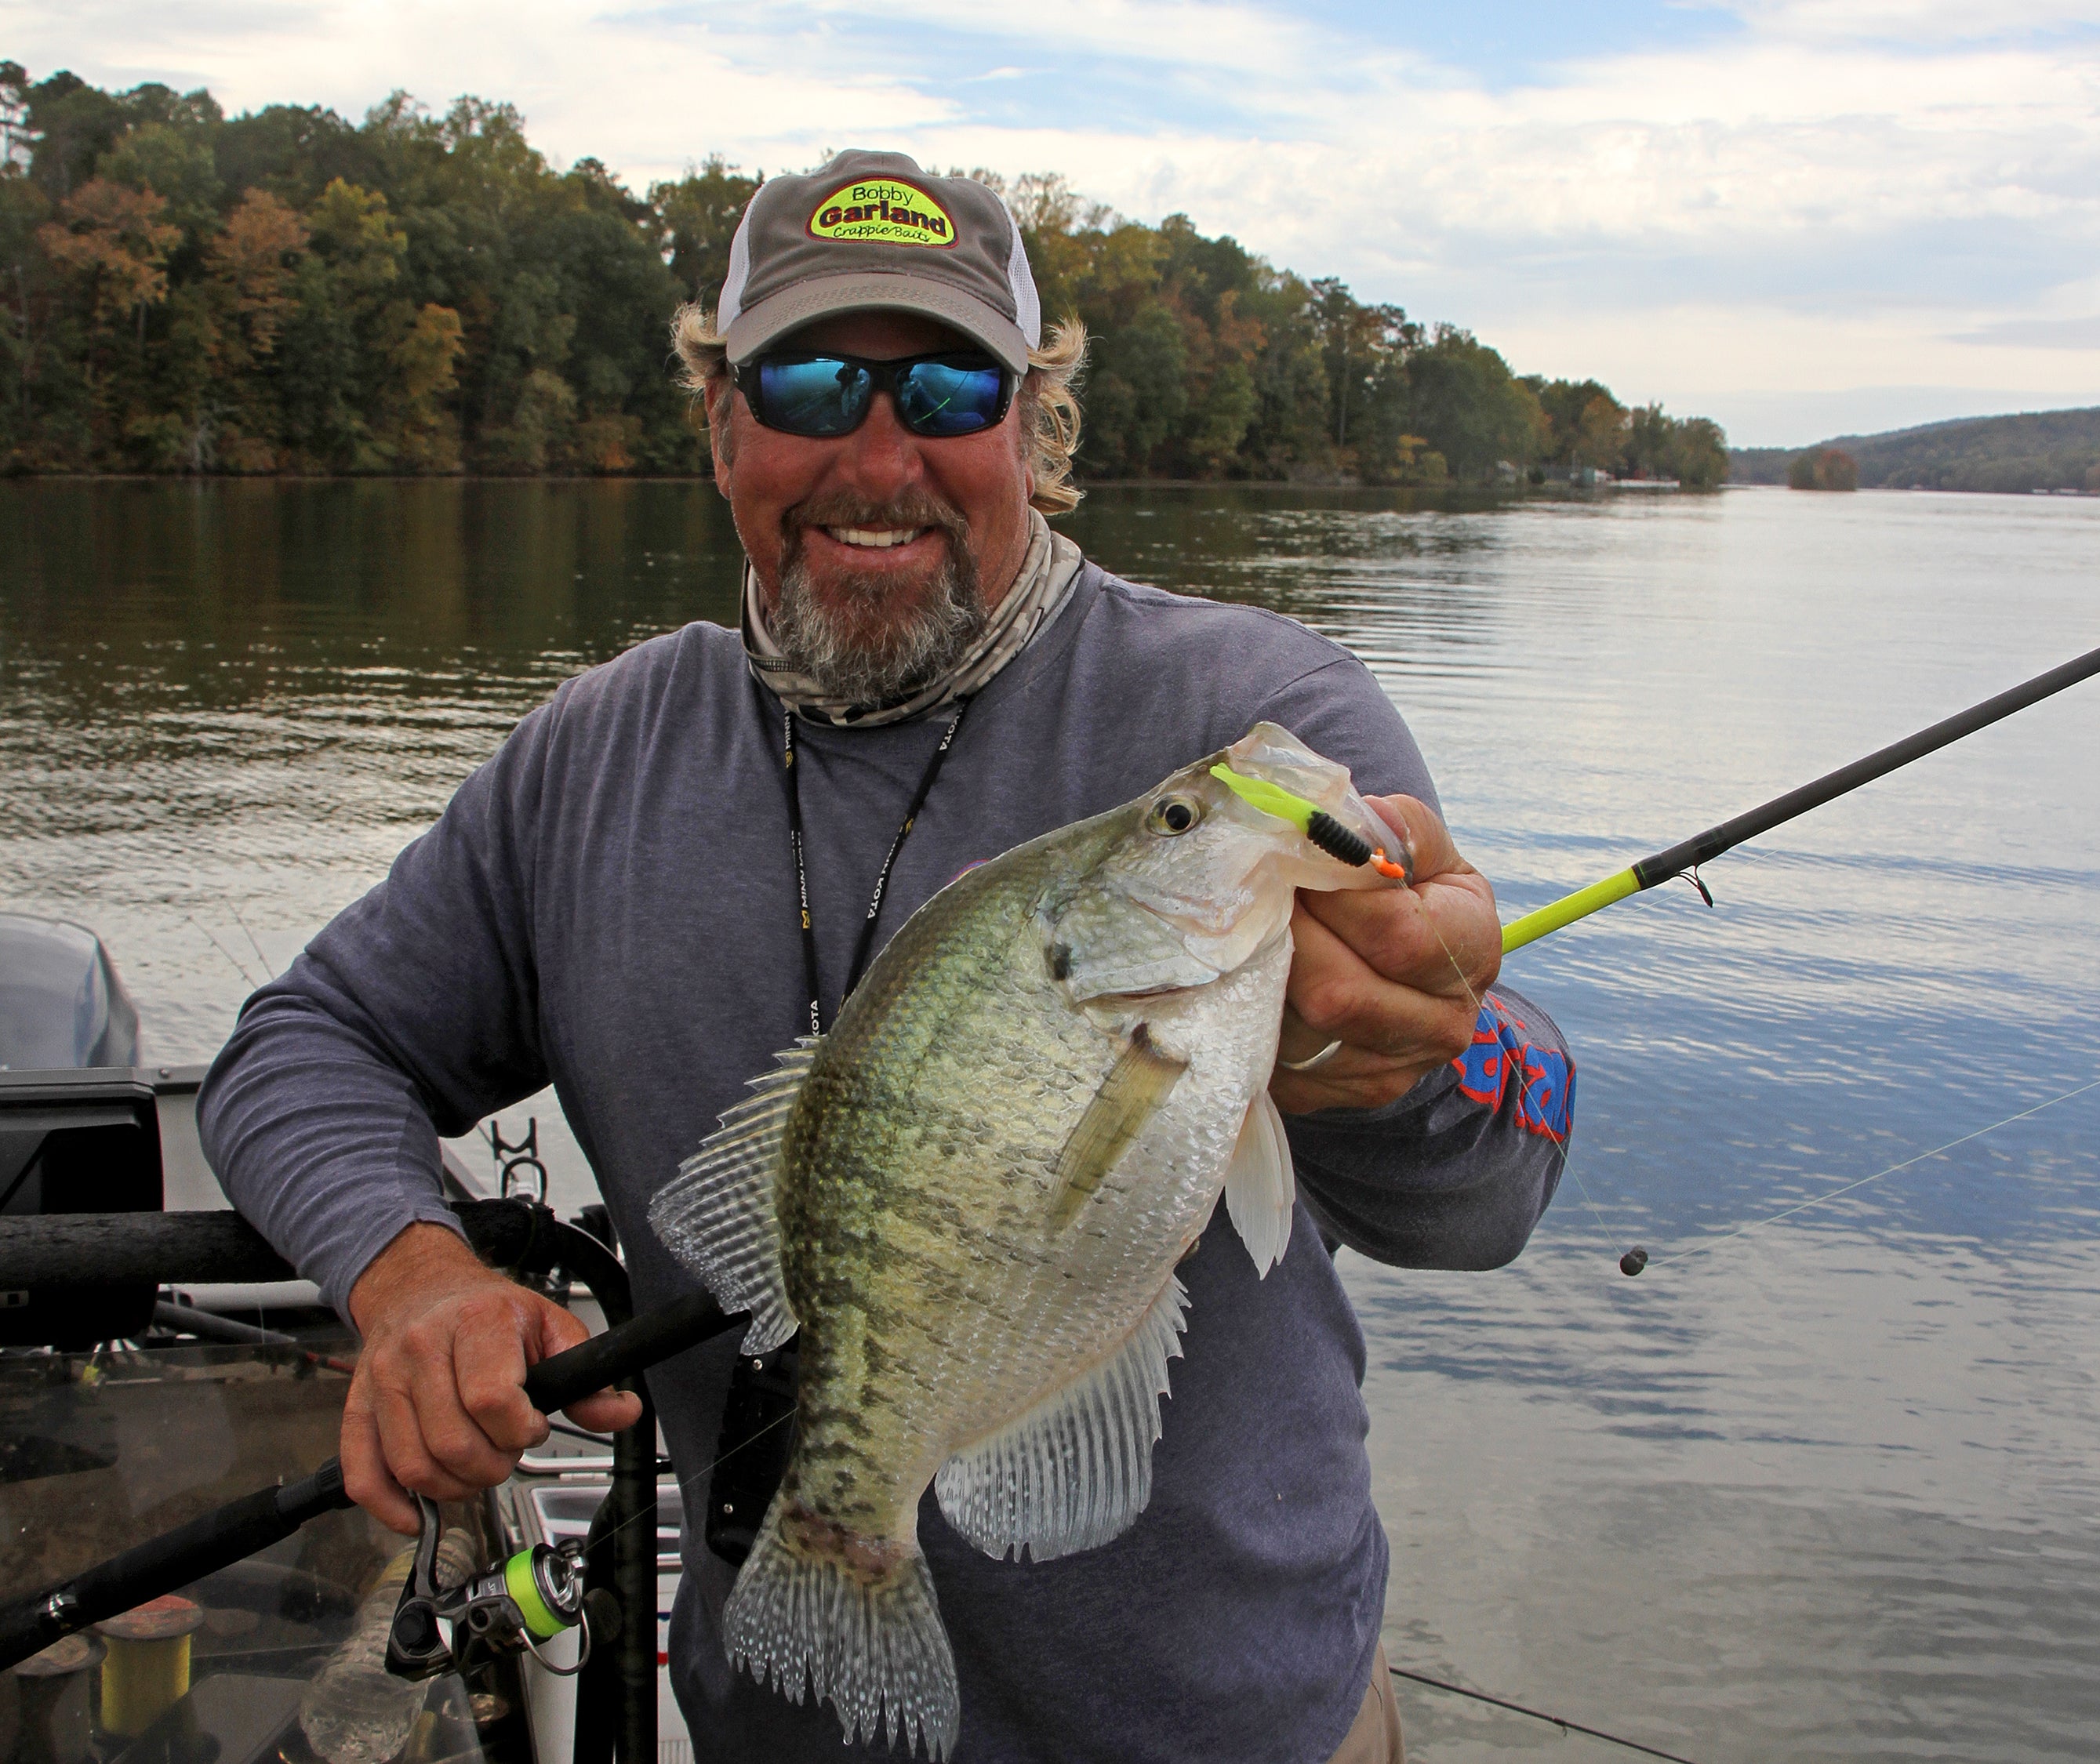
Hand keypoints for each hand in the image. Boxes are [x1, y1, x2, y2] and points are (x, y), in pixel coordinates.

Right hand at [342, 1222, 643, 1532]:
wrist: (421, 1286)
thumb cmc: (487, 1310)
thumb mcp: (550, 1326)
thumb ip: (585, 1377)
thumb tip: (621, 1413)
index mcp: (476, 1322)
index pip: (491, 1399)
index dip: (520, 1430)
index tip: (532, 1426)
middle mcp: (422, 1348)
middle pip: (453, 1442)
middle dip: (492, 1465)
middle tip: (505, 1449)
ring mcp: (383, 1379)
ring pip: (414, 1465)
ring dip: (454, 1485)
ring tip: (475, 1463)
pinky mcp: (358, 1407)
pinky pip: (364, 1473)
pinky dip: (392, 1506)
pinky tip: (419, 1511)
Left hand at [1270, 794, 1501, 1113]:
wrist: (1407, 969)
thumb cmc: (1414, 896)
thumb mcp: (1425, 852)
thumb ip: (1398, 830)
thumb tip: (1349, 826)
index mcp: (1473, 953)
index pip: (1396, 933)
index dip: (1333, 893)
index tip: (1295, 860)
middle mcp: (1442, 1026)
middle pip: (1337, 993)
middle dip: (1285, 934)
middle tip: (1257, 893)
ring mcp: (1387, 1073)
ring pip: (1296, 1030)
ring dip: (1259, 973)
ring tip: (1249, 929)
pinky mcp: (1331, 1095)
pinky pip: (1271, 1058)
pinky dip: (1248, 1012)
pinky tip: (1247, 973)